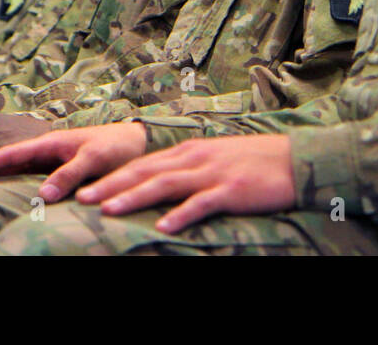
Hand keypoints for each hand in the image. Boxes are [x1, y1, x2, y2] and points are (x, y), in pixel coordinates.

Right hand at [0, 123, 148, 198]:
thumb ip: (70, 175)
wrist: (130, 141)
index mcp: (43, 143)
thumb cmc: (114, 149)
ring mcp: (37, 157)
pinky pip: (9, 173)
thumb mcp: (94, 161)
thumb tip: (43, 197)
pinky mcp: (43, 166)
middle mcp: (35, 148)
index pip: (2, 158)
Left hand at [74, 134, 296, 233]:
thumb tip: (158, 184)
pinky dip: (180, 215)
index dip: (112, 176)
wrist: (296, 159)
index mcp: (189, 151)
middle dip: (111, 185)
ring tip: (109, 211)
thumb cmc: (254, 162)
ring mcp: (212, 173)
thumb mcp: (215, 159)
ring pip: (165, 184)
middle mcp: (195, 158)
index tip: (85, 188)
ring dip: (134, 197)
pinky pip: (201, 203)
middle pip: (145, 171)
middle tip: (81, 199)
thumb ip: (187, 169)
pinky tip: (163, 227)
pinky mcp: (231, 190)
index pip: (142, 163)